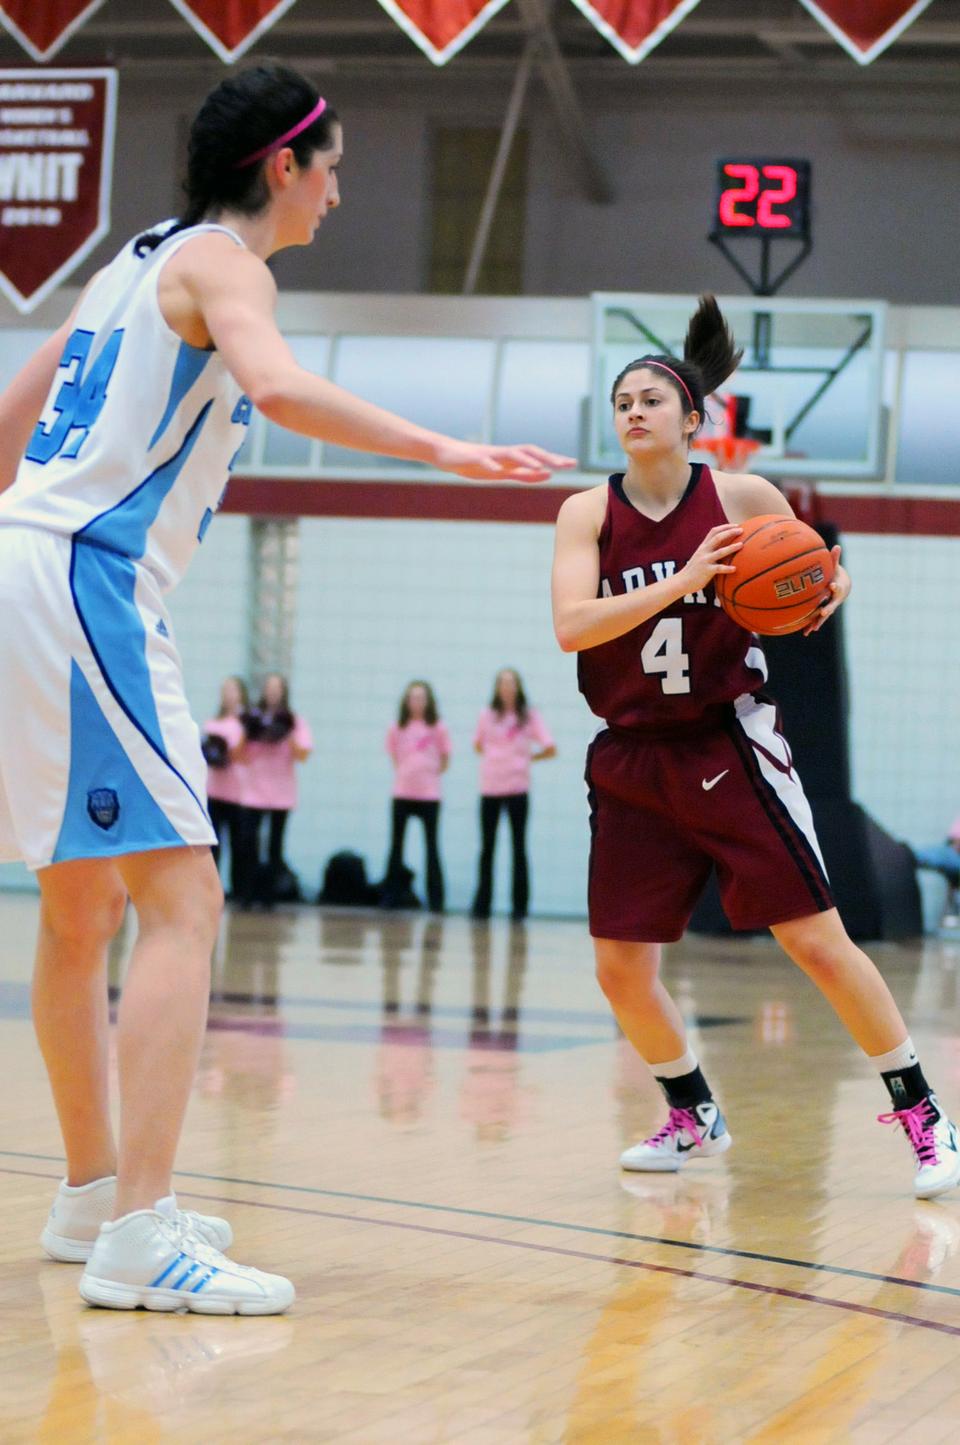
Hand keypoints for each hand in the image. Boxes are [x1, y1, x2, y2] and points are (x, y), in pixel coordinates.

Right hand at [436, 441, 575, 484]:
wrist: (446, 453)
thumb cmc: (475, 463)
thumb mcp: (502, 472)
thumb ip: (523, 474)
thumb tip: (547, 475)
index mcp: (511, 458)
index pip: (537, 456)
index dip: (554, 459)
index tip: (572, 464)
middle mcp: (504, 453)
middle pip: (530, 452)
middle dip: (549, 458)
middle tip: (567, 464)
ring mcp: (489, 454)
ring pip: (511, 454)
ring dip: (526, 460)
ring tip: (540, 467)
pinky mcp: (473, 458)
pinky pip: (484, 461)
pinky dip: (492, 465)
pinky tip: (498, 471)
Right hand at [679, 524, 742, 593]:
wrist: (682, 581)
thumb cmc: (695, 570)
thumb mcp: (701, 557)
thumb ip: (711, 551)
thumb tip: (725, 548)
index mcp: (703, 546)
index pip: (714, 531)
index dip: (725, 527)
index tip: (737, 525)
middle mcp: (704, 551)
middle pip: (718, 537)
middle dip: (730, 532)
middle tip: (741, 530)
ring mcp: (705, 560)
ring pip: (720, 552)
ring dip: (731, 547)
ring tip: (741, 545)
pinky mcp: (706, 571)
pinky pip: (718, 568)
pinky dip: (727, 568)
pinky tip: (735, 569)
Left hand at [803, 547, 848, 634]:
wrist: (843, 588)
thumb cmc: (836, 575)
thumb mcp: (835, 568)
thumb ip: (835, 559)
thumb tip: (836, 546)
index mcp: (837, 588)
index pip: (837, 587)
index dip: (835, 586)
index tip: (833, 585)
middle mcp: (834, 600)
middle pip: (832, 605)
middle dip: (828, 608)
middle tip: (824, 612)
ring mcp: (829, 607)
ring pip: (824, 616)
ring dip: (819, 621)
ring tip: (813, 628)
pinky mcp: (823, 612)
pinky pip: (817, 619)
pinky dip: (812, 625)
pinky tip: (805, 632)